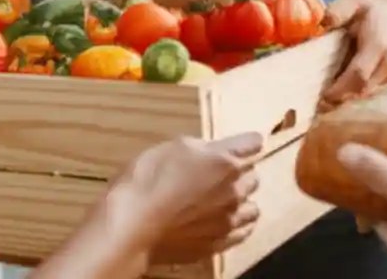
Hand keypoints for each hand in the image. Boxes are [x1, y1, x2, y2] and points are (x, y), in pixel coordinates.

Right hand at [110, 133, 263, 264]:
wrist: (132, 226)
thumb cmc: (147, 180)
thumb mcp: (171, 147)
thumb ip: (200, 148)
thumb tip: (213, 150)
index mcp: (225, 161)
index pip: (253, 144)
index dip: (247, 142)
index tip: (242, 144)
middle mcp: (234, 190)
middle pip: (254, 177)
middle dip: (241, 173)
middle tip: (219, 173)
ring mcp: (228, 220)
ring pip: (252, 208)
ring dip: (242, 201)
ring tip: (223, 201)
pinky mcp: (218, 243)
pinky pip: (242, 233)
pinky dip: (237, 225)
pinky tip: (224, 221)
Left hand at [319, 0, 386, 110]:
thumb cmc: (371, 8)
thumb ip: (339, 9)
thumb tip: (323, 22)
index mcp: (379, 44)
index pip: (359, 74)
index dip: (340, 88)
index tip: (321, 95)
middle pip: (362, 90)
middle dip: (340, 98)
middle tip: (318, 103)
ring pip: (367, 94)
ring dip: (347, 99)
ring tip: (326, 101)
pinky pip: (373, 93)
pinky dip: (356, 96)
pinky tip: (340, 94)